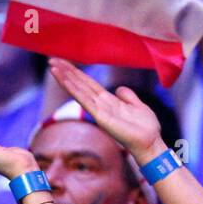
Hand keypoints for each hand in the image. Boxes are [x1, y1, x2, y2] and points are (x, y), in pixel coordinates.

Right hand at [48, 58, 165, 163]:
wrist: (151, 144)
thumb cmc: (146, 129)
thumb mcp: (138, 106)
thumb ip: (128, 97)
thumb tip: (119, 89)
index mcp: (109, 101)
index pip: (89, 84)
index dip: (77, 73)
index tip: (64, 62)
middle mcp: (101, 105)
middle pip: (81, 85)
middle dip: (67, 72)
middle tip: (51, 60)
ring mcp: (100, 111)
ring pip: (79, 91)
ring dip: (65, 78)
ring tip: (53, 66)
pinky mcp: (101, 117)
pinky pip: (85, 100)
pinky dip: (74, 90)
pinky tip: (65, 80)